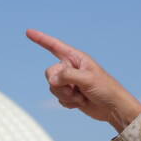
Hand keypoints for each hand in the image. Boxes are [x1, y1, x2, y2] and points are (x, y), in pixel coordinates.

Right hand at [26, 29, 140, 129]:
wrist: (112, 108)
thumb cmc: (105, 88)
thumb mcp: (87, 78)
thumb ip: (67, 76)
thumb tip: (52, 80)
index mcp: (76, 58)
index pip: (55, 46)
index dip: (41, 39)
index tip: (28, 32)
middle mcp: (70, 68)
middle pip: (50, 73)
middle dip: (59, 84)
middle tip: (75, 89)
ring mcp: (69, 83)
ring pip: (52, 88)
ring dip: (66, 95)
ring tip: (81, 97)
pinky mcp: (69, 96)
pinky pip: (58, 99)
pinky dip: (68, 103)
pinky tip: (81, 103)